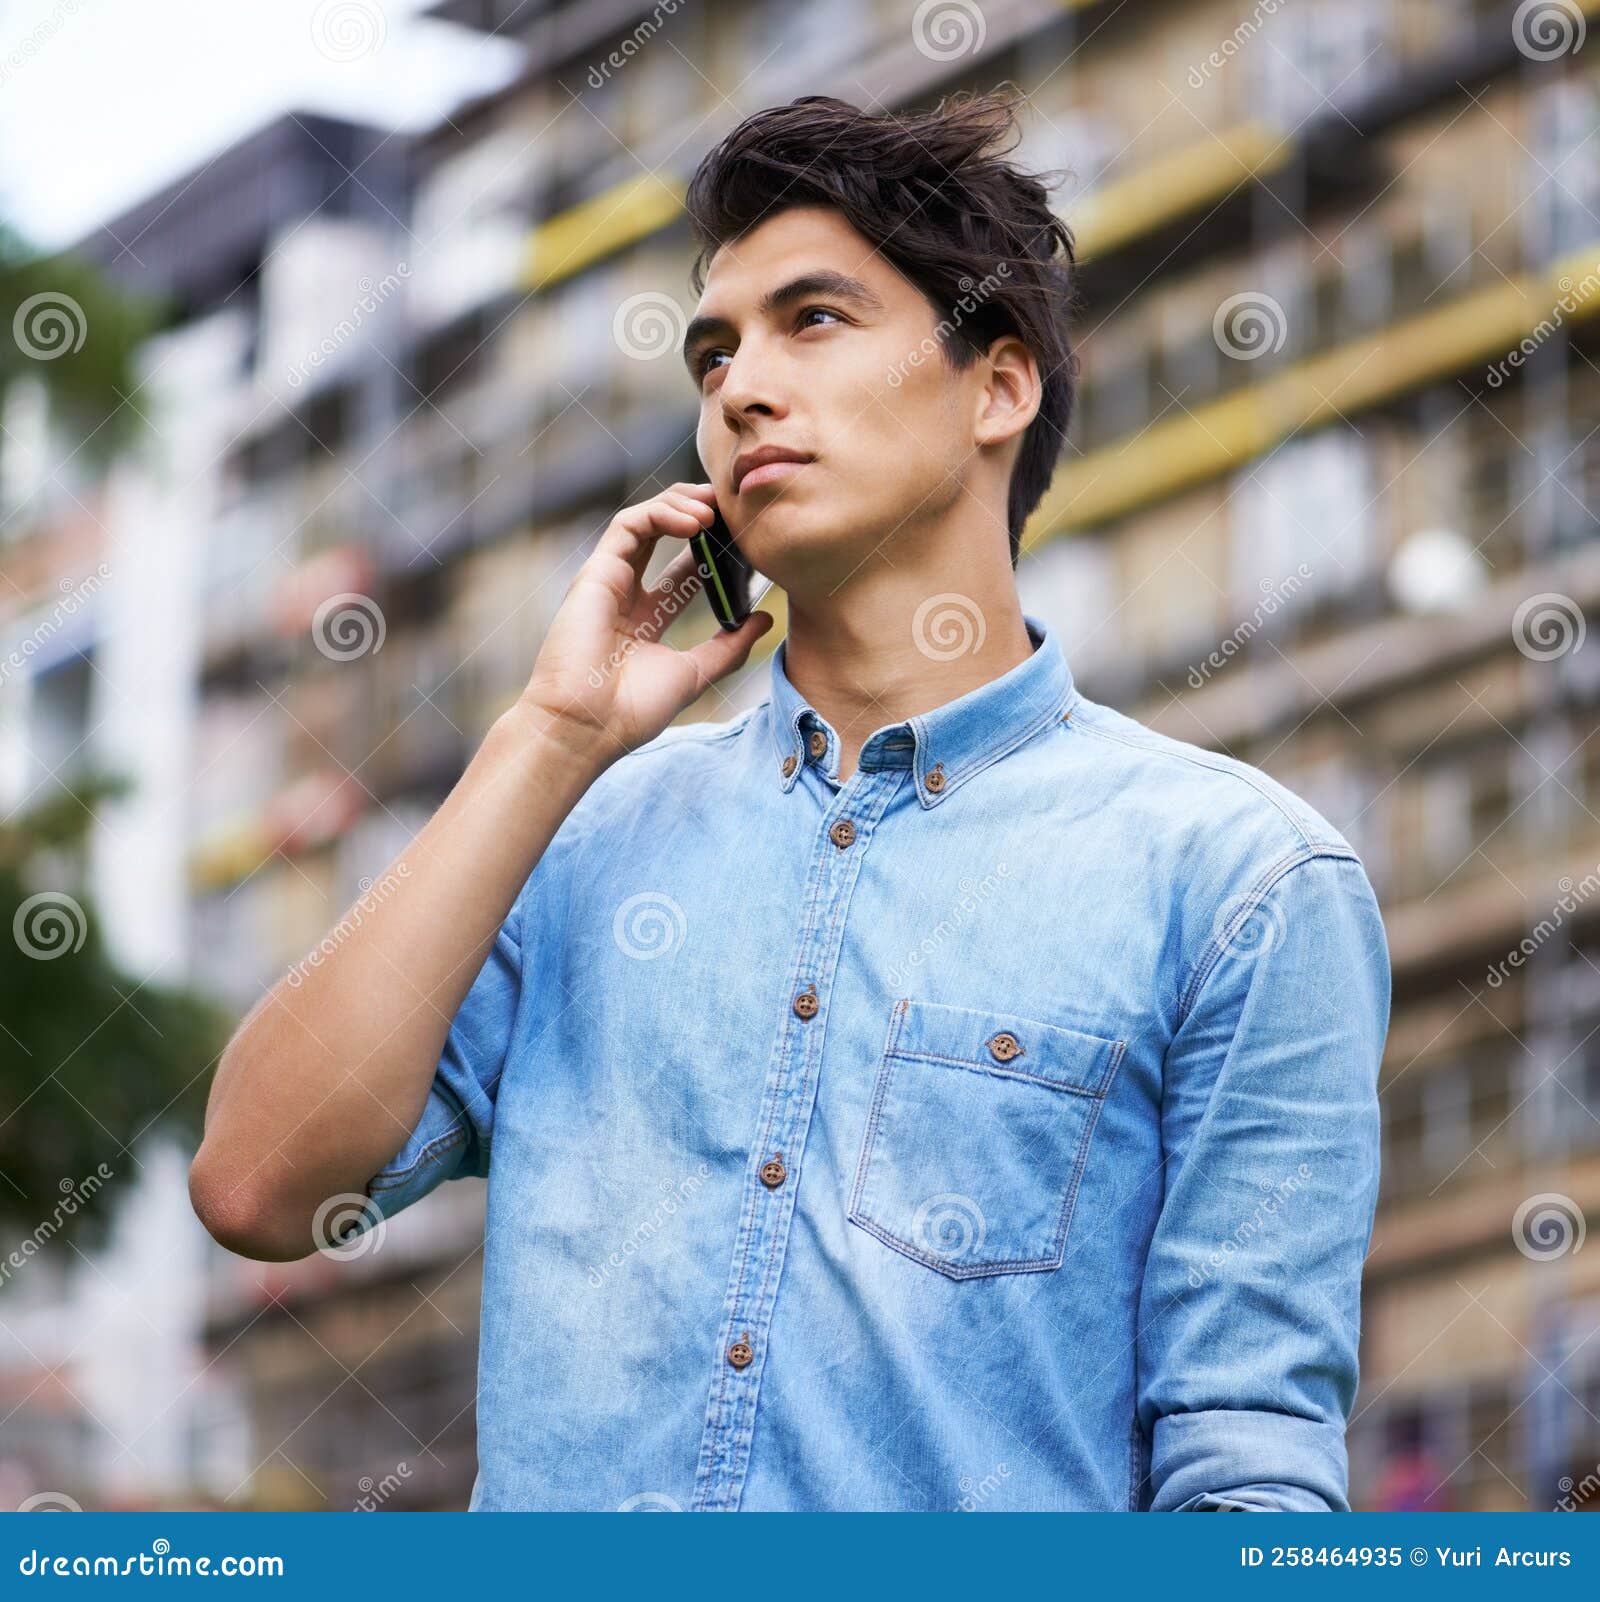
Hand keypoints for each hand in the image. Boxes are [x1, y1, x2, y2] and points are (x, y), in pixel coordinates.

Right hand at [519, 482, 772, 764]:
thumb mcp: (696, 672)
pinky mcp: (595, 571)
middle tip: (733, 509)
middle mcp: (625, 595)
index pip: (683, 570)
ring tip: (716, 507)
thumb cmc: (632, 710)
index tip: (746, 544)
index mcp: (646, 619)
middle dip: (698, 513)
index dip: (713, 550)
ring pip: (645, 520)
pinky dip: (661, 513)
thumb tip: (765, 618)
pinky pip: (628, 524)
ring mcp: (608, 581)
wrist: (588, 726)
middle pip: (663, 536)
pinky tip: (694, 521)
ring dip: (681, 504)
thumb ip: (730, 645)